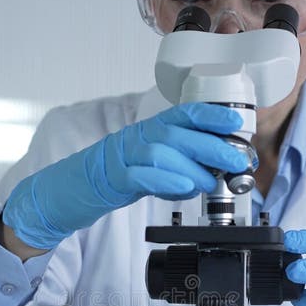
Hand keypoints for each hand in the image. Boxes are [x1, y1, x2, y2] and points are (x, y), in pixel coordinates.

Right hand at [2, 102, 248, 248]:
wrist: (68, 191)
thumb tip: (213, 171)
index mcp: (147, 131)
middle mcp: (136, 137)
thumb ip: (178, 163)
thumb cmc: (112, 178)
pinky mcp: (112, 179)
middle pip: (179, 134)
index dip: (212, 115)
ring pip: (162, 153)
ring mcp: (122, 156)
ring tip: (210, 182)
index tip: (237, 122)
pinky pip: (141, 176)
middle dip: (213, 145)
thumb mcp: (150, 164)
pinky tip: (183, 187)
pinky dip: (165, 181)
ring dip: (192, 167)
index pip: (183, 114)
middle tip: (237, 159)